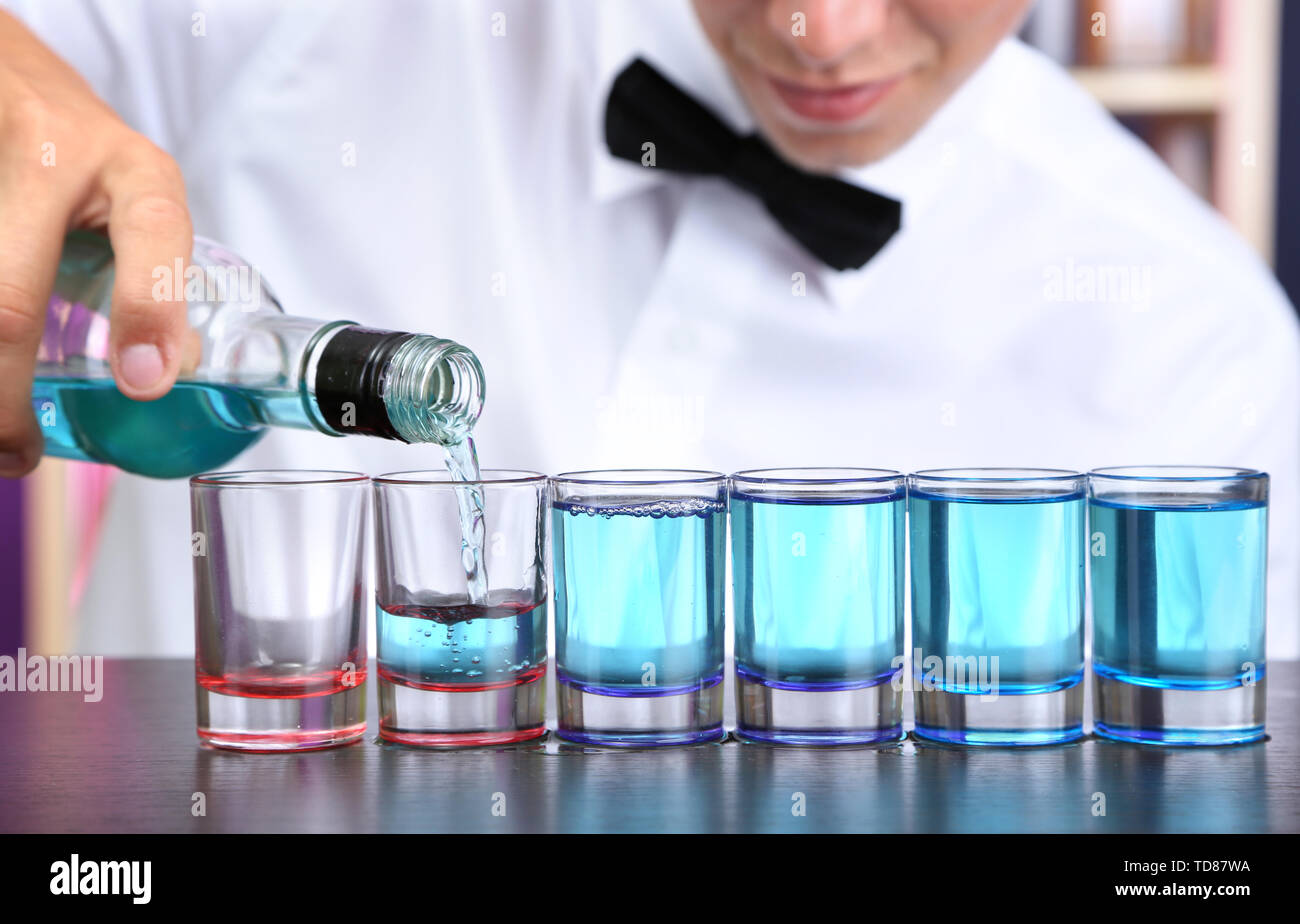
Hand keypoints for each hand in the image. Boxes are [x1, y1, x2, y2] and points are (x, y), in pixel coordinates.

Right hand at [0, 10, 196, 476]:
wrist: (11, 74)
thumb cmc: (85, 154)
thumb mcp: (141, 199)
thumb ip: (156, 273)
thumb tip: (171, 372)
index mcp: (137, 172)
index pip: (152, 235)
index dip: (147, 309)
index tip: (144, 383)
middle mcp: (62, 157)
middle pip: (13, 298)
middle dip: (4, 392)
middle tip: (14, 454)